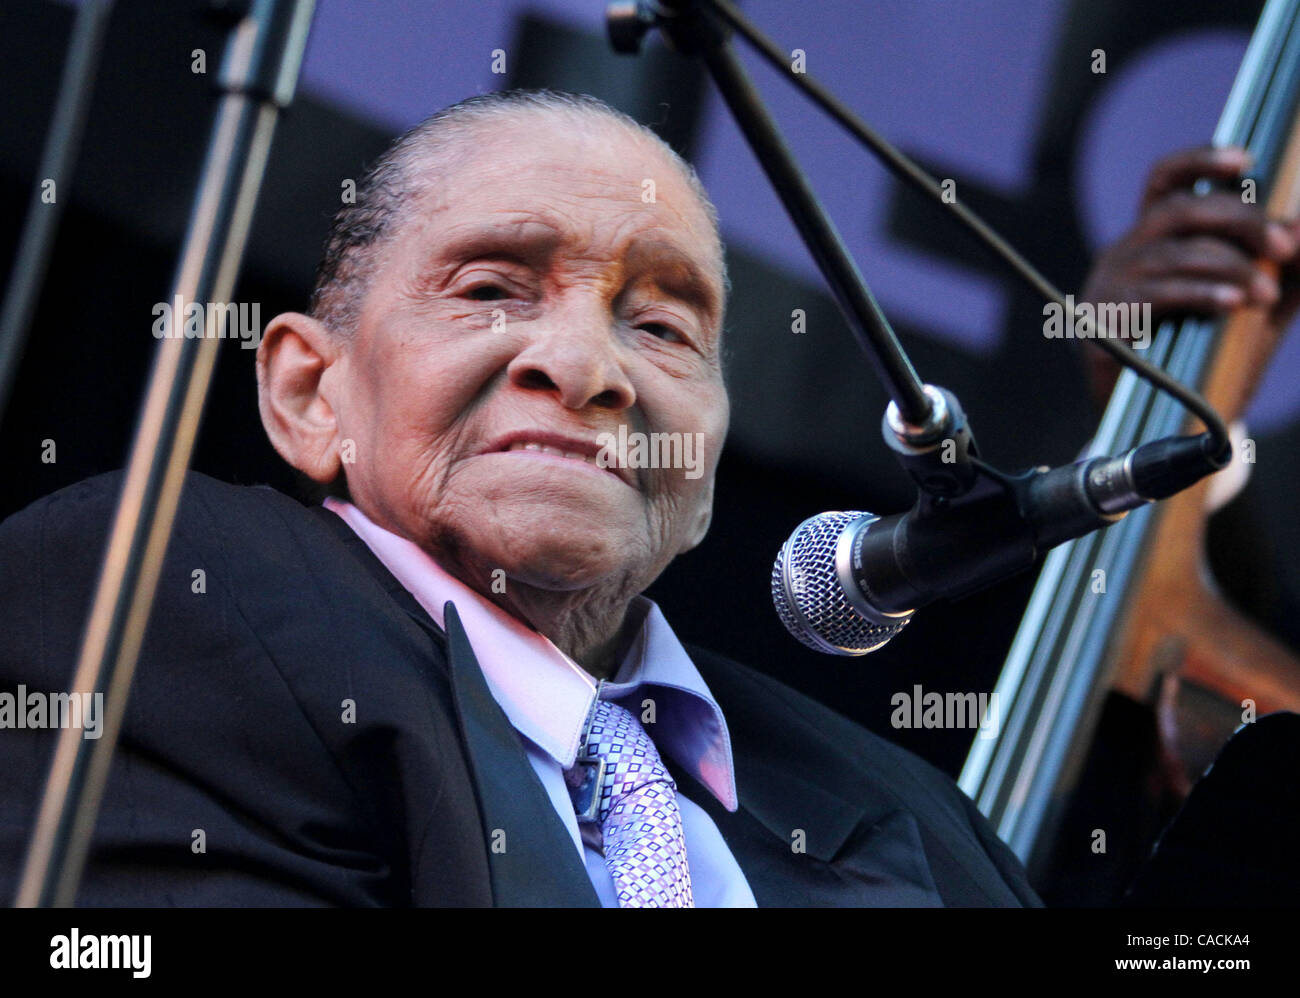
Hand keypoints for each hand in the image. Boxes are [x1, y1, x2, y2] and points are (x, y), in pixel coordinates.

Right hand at [1079, 146, 1299, 400]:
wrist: (1162, 423)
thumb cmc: (1204, 356)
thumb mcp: (1252, 305)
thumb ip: (1282, 270)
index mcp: (1152, 240)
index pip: (1166, 181)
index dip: (1200, 160)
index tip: (1247, 161)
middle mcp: (1122, 254)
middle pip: (1179, 210)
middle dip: (1239, 222)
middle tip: (1283, 247)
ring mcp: (1107, 288)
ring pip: (1172, 254)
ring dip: (1230, 268)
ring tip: (1266, 295)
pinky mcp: (1103, 324)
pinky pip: (1157, 296)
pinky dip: (1201, 295)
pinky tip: (1233, 304)